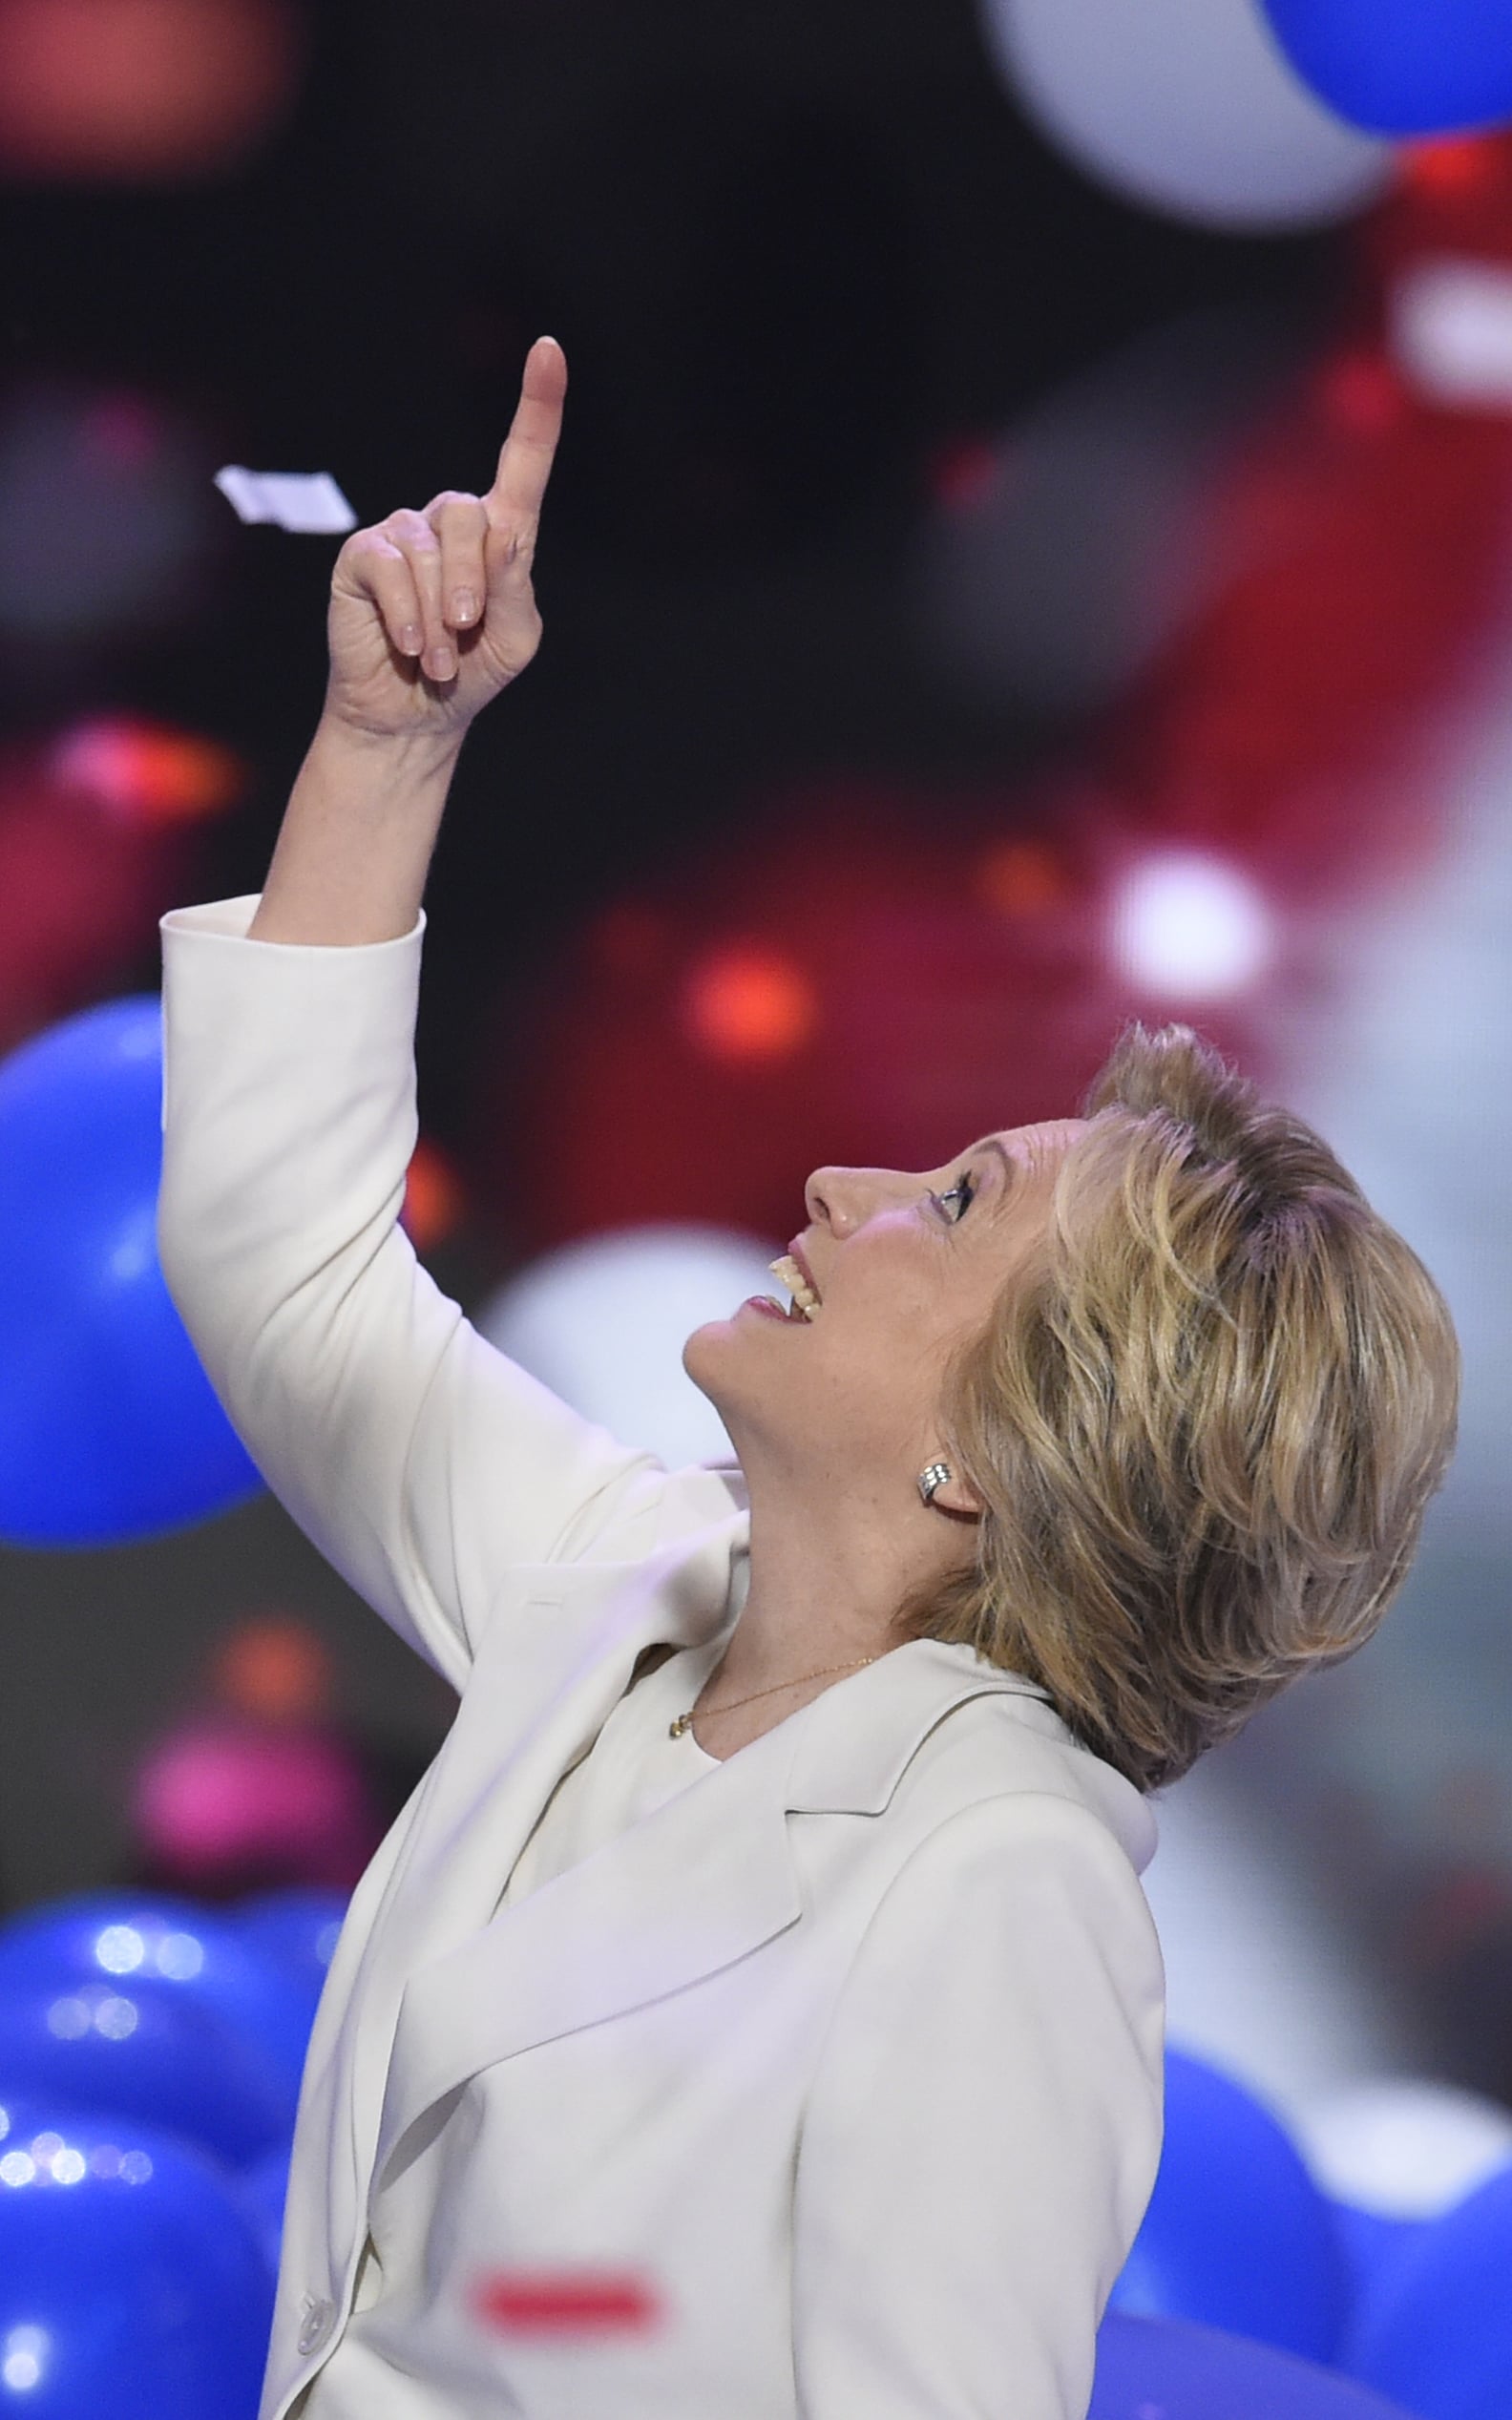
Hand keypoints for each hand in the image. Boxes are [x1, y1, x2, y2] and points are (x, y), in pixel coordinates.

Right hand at [321, 335, 566, 743]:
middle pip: (470, 516)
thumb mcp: (515, 637)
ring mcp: (401, 534)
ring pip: (430, 550)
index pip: (523, 459)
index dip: (537, 405)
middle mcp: (448, 521)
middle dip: (474, 583)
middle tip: (468, 632)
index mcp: (499, 532)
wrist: (414, 715)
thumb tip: (498, 531)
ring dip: (440, 617)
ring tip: (438, 658)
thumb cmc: (472, 672)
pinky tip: (409, 647)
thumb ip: (514, 585)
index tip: (548, 349)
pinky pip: (390, 570)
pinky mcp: (361, 556)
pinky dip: (408, 615)